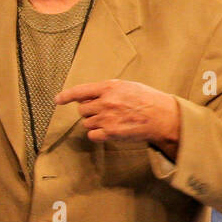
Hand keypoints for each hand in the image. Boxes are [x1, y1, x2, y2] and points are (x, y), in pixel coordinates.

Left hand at [54, 79, 179, 156]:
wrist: (164, 117)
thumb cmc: (147, 100)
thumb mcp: (126, 86)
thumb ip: (106, 90)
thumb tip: (87, 96)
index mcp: (109, 87)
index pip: (80, 91)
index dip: (66, 96)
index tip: (58, 100)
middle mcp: (105, 102)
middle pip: (82, 109)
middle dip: (90, 111)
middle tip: (105, 111)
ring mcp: (107, 118)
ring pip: (86, 123)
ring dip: (94, 122)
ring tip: (112, 120)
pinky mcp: (110, 133)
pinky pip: (92, 135)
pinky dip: (97, 134)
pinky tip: (109, 130)